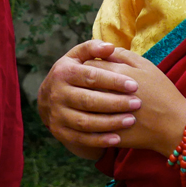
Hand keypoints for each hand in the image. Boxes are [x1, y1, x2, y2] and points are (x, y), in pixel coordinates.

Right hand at [37, 40, 141, 158]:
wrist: (48, 98)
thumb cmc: (72, 74)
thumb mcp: (76, 57)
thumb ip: (92, 48)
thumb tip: (110, 46)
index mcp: (63, 72)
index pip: (90, 76)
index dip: (113, 81)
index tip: (134, 85)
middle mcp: (57, 94)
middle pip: (89, 100)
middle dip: (115, 102)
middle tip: (137, 103)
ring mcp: (57, 115)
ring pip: (86, 122)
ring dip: (110, 122)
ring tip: (131, 120)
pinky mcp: (60, 132)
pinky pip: (81, 138)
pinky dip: (100, 140)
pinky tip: (118, 138)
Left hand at [84, 48, 185, 156]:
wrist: (174, 126)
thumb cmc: (162, 93)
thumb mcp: (147, 66)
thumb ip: (123, 54)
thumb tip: (104, 49)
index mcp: (118, 74)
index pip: (89, 65)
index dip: (87, 65)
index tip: (89, 67)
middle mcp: (108, 93)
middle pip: (83, 84)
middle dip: (81, 82)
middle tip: (85, 83)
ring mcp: (106, 114)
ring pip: (83, 105)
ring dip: (83, 101)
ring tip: (88, 98)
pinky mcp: (107, 132)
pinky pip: (89, 124)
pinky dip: (88, 119)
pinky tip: (92, 116)